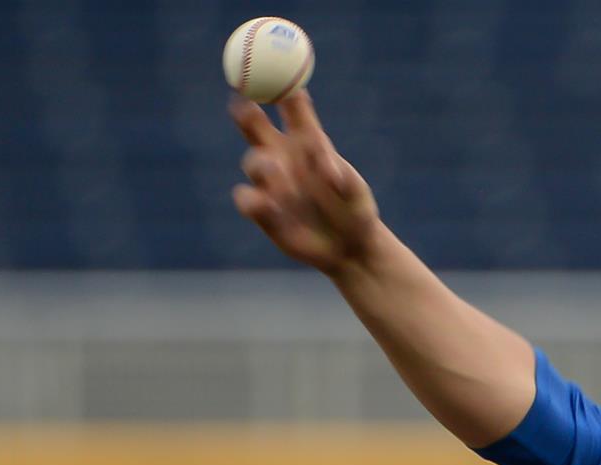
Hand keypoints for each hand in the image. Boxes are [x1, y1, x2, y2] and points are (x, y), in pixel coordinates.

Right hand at [230, 91, 381, 274]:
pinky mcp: (262, 210)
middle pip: (255, 126)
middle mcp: (283, 156)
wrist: (350, 249)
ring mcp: (269, 183)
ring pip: (252, 162)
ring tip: (277, 173)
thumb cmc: (357, 212)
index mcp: (308, 141)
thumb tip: (327, 167)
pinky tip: (268, 207)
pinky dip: (253, 200)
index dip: (281, 90)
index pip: (291, 109)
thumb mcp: (355, 192)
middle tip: (243, 103)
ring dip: (262, 165)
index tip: (278, 78)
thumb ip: (341, 176)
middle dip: (246, 111)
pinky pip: (246, 199)